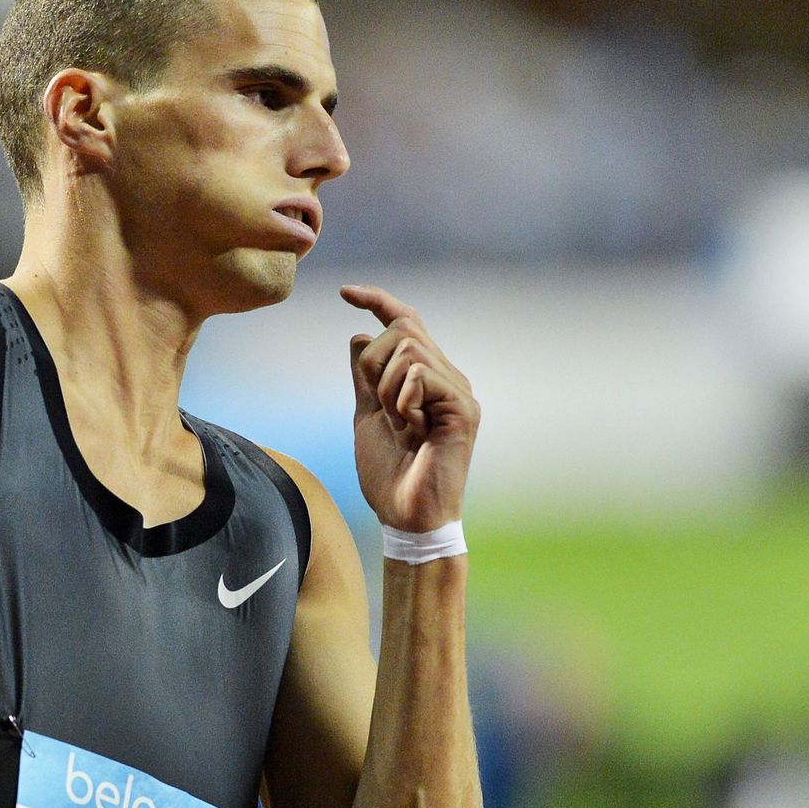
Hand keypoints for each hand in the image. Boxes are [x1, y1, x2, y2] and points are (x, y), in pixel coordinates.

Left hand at [344, 284, 478, 530]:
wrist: (407, 516)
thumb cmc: (389, 473)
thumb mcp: (366, 416)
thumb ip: (364, 378)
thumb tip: (358, 335)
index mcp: (426, 378)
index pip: (406, 322)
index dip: (378, 300)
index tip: (345, 291)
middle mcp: (447, 377)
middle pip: (402, 328)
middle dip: (374, 362)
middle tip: (378, 406)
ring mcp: (458, 391)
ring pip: (408, 348)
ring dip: (385, 387)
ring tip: (398, 423)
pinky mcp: (464, 407)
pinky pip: (419, 374)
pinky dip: (401, 400)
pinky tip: (411, 429)